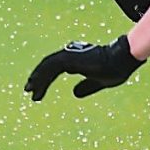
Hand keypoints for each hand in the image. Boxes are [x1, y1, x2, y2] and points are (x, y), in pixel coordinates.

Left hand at [25, 36, 142, 100]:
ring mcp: (68, 55)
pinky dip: (41, 76)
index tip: (38, 91)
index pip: (54, 69)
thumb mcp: (98, 82)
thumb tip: (75, 94)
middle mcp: (69, 55)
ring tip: (30, 91)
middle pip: (47, 67)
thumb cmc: (114, 69)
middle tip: (29, 91)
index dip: (45, 79)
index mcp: (75, 60)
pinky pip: (49, 67)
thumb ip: (86, 87)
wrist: (121, 60)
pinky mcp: (68, 58)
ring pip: (46, 67)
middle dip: (38, 79)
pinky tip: (36, 85)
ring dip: (37, 79)